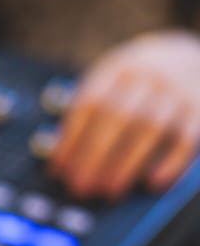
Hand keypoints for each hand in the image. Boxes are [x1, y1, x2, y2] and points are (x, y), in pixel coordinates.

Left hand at [50, 31, 199, 199]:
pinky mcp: (199, 109)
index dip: (71, 140)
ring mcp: (175, 91)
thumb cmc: (132, 83)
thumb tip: (59, 160)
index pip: (88, 104)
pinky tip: (153, 183)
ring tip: (109, 191)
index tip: (59, 170)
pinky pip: (186, 138)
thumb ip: (84, 117)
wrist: (184, 54)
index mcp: (114, 71)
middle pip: (116, 117)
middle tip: (81, 187)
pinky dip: (170, 163)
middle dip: (94, 156)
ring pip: (150, 128)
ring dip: (127, 163)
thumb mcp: (106, 84)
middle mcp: (145, 77)